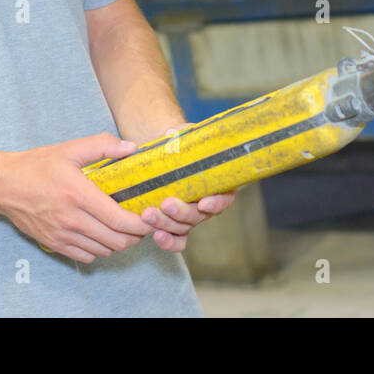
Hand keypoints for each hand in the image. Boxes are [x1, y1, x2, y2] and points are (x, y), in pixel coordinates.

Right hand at [0, 132, 154, 263]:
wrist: (3, 185)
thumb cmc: (37, 166)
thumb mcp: (70, 149)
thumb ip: (102, 146)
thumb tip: (131, 148)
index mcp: (79, 195)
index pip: (119, 221)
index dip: (141, 225)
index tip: (150, 218)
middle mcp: (72, 220)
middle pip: (116, 240)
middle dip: (135, 236)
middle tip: (142, 225)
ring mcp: (62, 235)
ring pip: (103, 251)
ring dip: (118, 243)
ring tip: (123, 229)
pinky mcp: (54, 244)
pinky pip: (86, 256)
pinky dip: (99, 250)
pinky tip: (101, 235)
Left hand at [138, 120, 235, 252]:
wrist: (160, 153)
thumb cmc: (177, 142)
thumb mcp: (185, 135)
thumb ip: (186, 134)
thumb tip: (179, 131)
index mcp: (218, 182)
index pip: (225, 197)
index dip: (216, 202)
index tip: (204, 201)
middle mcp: (207, 203)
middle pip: (199, 215)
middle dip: (182, 212)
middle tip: (166, 204)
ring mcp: (191, 216)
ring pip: (183, 228)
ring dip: (166, 224)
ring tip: (148, 215)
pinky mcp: (174, 225)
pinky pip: (176, 240)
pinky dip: (167, 241)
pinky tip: (155, 236)